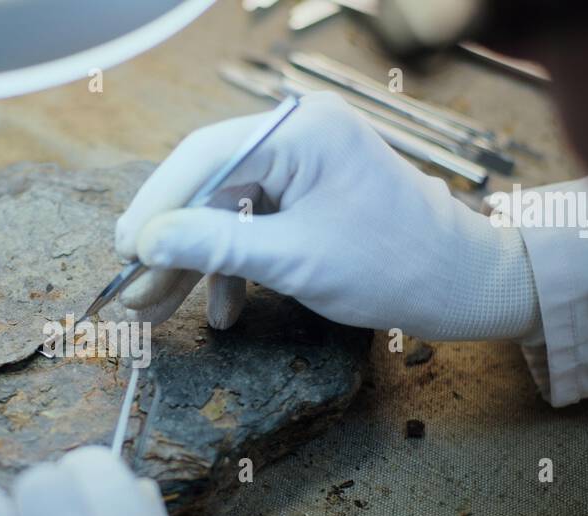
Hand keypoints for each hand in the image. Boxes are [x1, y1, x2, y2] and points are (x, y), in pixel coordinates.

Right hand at [116, 92, 540, 341]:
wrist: (465, 286)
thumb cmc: (394, 266)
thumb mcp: (293, 260)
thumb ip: (214, 246)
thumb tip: (145, 241)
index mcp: (300, 132)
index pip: (203, 158)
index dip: (156, 207)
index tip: (122, 251)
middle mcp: (299, 137)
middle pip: (208, 186)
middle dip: (170, 246)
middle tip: (131, 291)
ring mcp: (305, 166)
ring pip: (226, 212)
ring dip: (195, 264)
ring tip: (159, 311)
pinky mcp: (311, 196)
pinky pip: (254, 226)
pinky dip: (234, 268)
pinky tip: (222, 312)